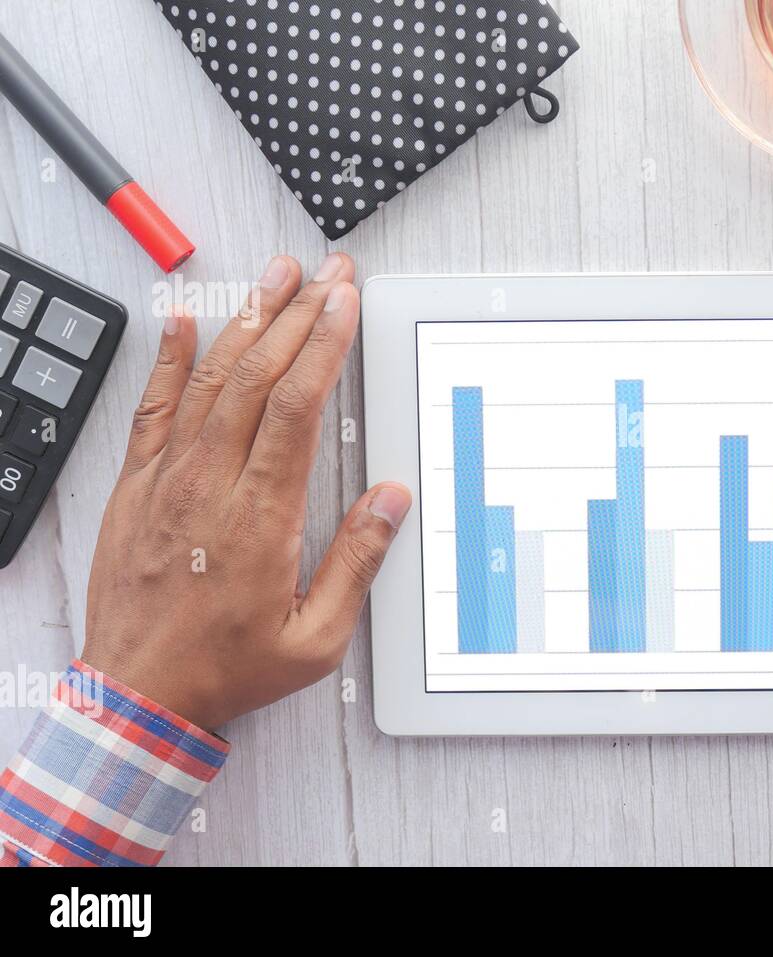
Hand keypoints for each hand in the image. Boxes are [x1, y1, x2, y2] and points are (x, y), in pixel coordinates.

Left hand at [82, 253, 410, 730]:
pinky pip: (151, 410)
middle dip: (297, 315)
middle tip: (325, 272)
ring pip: (207, 382)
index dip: (323, 345)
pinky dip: (166, 360)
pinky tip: (182, 320)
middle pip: (255, 378)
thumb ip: (356, 563)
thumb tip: (391, 499)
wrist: (138, 694)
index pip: (295, 408)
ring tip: (274, 276)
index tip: (344, 303)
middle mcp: (210, 486)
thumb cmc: (228, 667)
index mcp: (259, 518)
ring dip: (245, 322)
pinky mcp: (135, 487)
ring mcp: (166, 481)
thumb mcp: (316, 638)